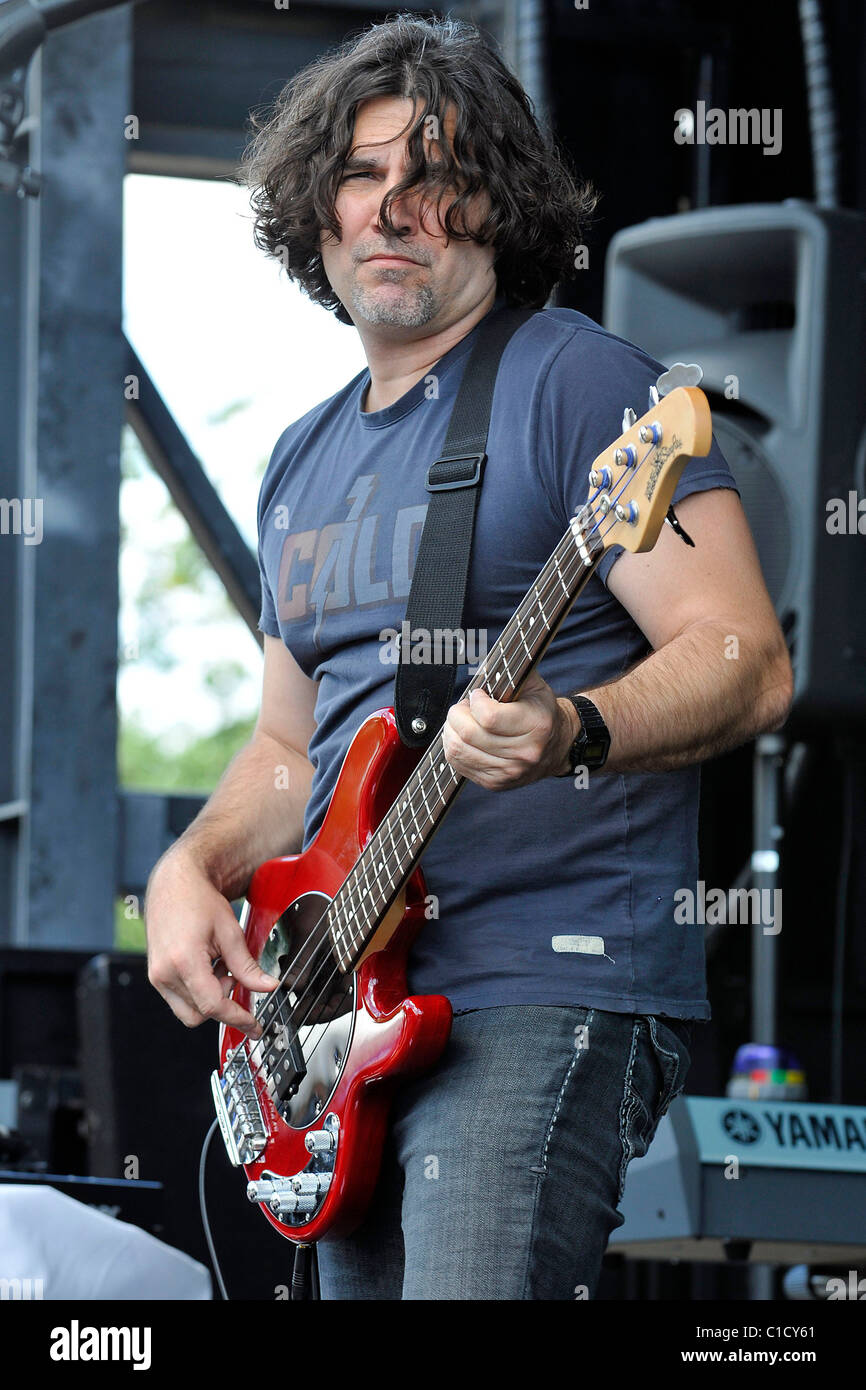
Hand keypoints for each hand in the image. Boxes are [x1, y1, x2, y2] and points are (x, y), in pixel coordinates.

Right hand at [145, 846, 277, 1037]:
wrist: (174, 884)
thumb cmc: (199, 900)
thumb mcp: (230, 932)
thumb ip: (247, 966)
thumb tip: (267, 987)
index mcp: (183, 961)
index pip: (212, 1005)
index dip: (237, 1017)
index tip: (254, 1025)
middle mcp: (164, 973)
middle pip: (200, 1013)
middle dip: (223, 1002)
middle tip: (234, 976)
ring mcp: (157, 976)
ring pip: (189, 1011)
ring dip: (210, 997)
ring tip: (219, 966)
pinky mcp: (156, 975)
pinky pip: (180, 999)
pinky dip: (199, 991)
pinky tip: (207, 967)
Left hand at [441, 672, 577, 789]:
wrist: (556, 746)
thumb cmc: (540, 711)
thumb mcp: (534, 685)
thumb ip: (510, 673)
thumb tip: (481, 670)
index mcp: (536, 726)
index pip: (488, 717)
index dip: (475, 701)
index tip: (478, 695)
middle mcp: (524, 753)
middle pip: (468, 734)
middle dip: (457, 715)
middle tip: (464, 707)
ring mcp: (509, 772)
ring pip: (458, 751)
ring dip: (451, 730)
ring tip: (463, 720)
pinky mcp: (496, 783)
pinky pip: (458, 764)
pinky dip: (454, 747)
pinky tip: (464, 737)